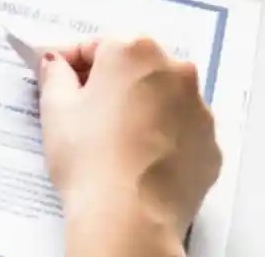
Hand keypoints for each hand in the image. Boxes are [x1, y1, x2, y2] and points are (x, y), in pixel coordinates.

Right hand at [38, 37, 220, 251]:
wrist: (128, 217)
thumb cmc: (88, 158)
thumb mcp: (55, 109)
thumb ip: (55, 74)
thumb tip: (57, 63)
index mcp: (134, 51)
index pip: (96, 46)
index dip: (69, 62)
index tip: (54, 75)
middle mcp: (175, 71)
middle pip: (134, 67)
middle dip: (109, 82)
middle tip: (82, 110)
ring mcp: (199, 108)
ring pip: (161, 98)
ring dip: (139, 108)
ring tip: (113, 141)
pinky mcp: (210, 144)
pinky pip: (180, 131)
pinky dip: (162, 138)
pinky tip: (137, 160)